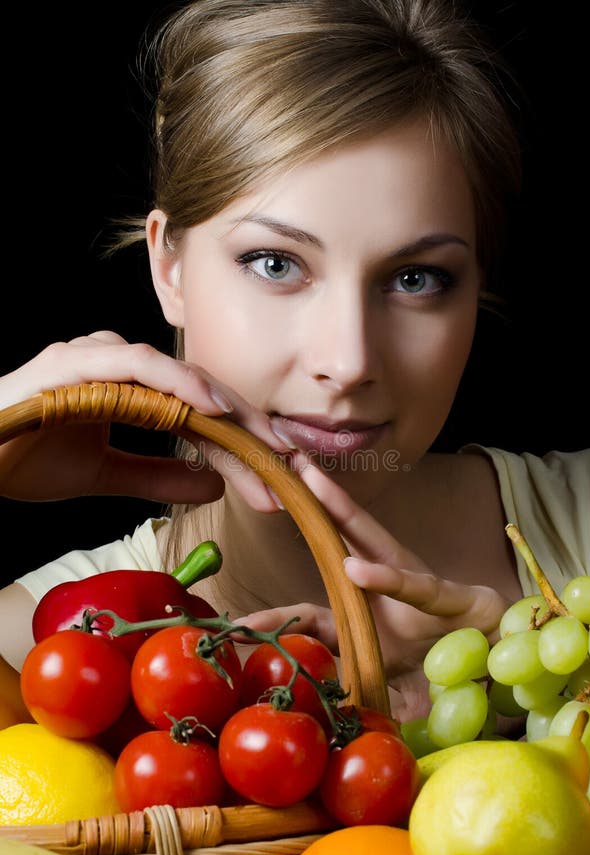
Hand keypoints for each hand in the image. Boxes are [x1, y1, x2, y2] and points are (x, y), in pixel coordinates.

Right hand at [0, 332, 291, 509]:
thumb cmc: (22, 455)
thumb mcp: (104, 475)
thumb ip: (158, 476)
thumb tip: (213, 486)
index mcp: (129, 388)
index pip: (199, 414)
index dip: (241, 445)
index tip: (277, 476)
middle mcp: (121, 367)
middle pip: (199, 395)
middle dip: (247, 431)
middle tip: (288, 462)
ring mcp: (98, 359)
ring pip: (177, 377)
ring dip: (224, 409)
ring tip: (264, 439)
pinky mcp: (75, 363)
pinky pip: (136, 366)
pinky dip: (176, 382)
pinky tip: (210, 406)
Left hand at [236, 464, 507, 721]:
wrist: (493, 651)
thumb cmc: (432, 656)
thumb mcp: (385, 683)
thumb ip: (358, 695)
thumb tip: (329, 727)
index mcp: (357, 617)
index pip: (307, 614)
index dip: (274, 619)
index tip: (235, 626)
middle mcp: (376, 590)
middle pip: (330, 547)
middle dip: (305, 511)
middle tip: (274, 481)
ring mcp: (408, 584)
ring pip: (368, 538)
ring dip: (341, 507)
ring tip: (313, 484)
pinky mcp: (441, 594)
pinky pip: (411, 584)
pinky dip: (385, 578)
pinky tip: (357, 569)